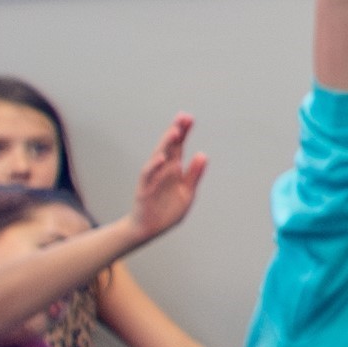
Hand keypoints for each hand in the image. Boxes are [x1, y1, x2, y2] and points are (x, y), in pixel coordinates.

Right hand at [128, 114, 208, 241]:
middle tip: (183, 117)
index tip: (189, 117)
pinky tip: (162, 158)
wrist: (148, 229)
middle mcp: (162, 170)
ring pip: (158, 157)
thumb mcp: (187, 192)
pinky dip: (154, 166)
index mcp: (173, 169)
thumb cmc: (167, 210)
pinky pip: (148, 176)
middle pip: (169, 147)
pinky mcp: (144, 189)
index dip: (183, 132)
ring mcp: (153, 178)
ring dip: (166, 144)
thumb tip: (202, 155)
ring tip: (175, 131)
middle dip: (176, 132)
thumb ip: (194, 175)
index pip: (178, 147)